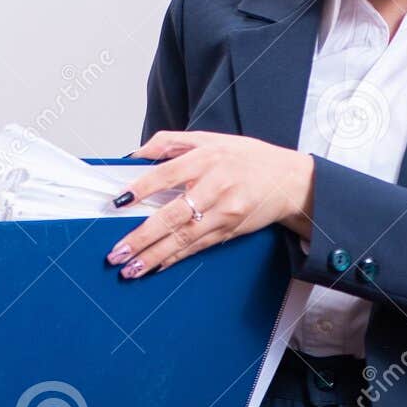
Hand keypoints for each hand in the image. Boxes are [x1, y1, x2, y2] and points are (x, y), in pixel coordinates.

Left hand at [105, 130, 314, 278]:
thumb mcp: (211, 139)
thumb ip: (171, 142)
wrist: (290, 180)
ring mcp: (225, 211)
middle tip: (116, 252)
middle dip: (142, 236)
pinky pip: (198, 246)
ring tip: (129, 268)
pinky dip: (175, 257)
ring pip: (184, 237)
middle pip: (173, 215)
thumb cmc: (249, 158)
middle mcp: (217, 185)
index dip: (142, 188)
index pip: (168, 173)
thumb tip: (135, 154)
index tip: (118, 202)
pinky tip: (156, 266)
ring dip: (154, 255)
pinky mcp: (231, 229)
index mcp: (209, 157)